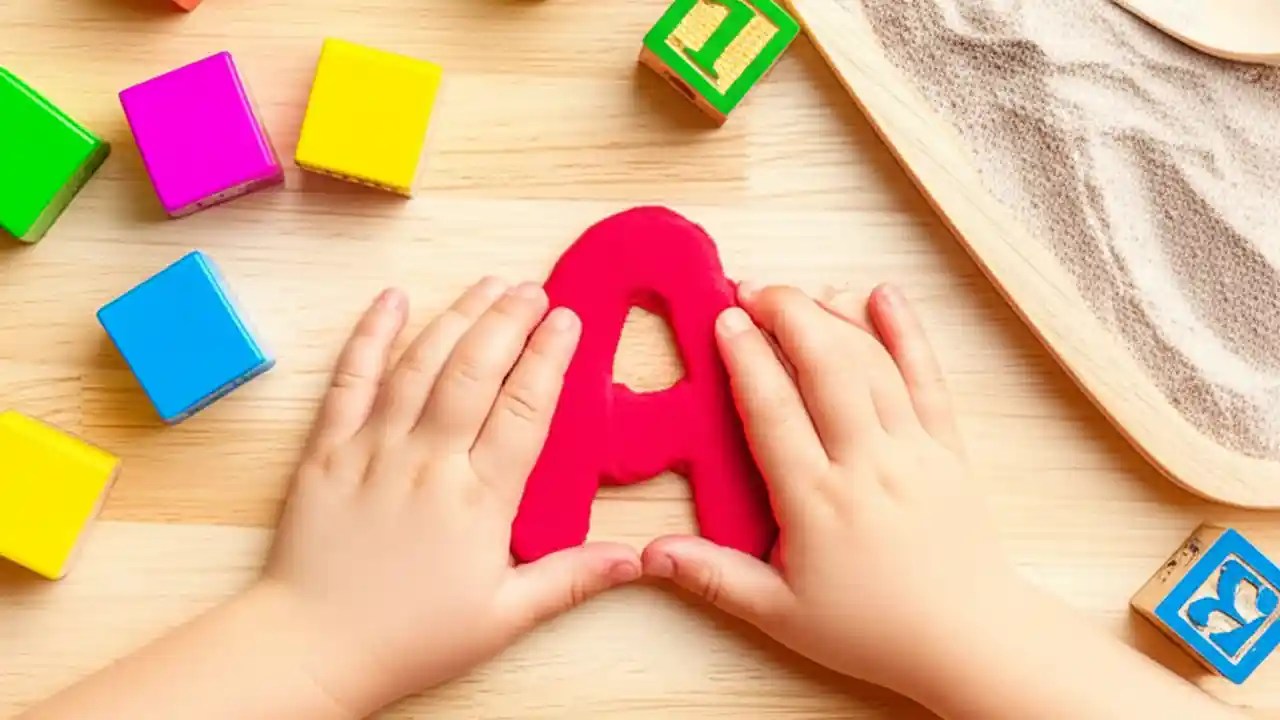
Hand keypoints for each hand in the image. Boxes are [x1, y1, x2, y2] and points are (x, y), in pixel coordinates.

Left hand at [258, 281, 640, 714]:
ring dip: (458, 316)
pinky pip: (350, 379)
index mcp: (479, 499)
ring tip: (489, 284)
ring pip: (421, 364)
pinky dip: (371, 334)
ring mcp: (373, 449)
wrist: (310, 648)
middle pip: (475, 370)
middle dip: (509, 318)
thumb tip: (639, 559)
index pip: (524, 408)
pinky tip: (392, 299)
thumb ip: (571, 580)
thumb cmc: (410, 639)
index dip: (549, 356)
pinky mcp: (327, 450)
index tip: (569, 318)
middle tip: (534, 287)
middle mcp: (428, 461)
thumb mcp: (503, 618)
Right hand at [642, 283, 1019, 696]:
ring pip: (872, 363)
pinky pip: (926, 377)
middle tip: (753, 290)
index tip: (723, 320)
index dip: (747, 358)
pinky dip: (906, 332)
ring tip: (799, 291)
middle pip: (826, 367)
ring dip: (833, 315)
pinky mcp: (947, 448)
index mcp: (817, 503)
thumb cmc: (873, 630)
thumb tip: (650, 554)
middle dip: (787, 316)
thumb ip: (714, 577)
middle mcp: (866, 465)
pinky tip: (883, 294)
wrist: (968, 640)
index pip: (773, 411)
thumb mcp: (781, 615)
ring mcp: (912, 451)